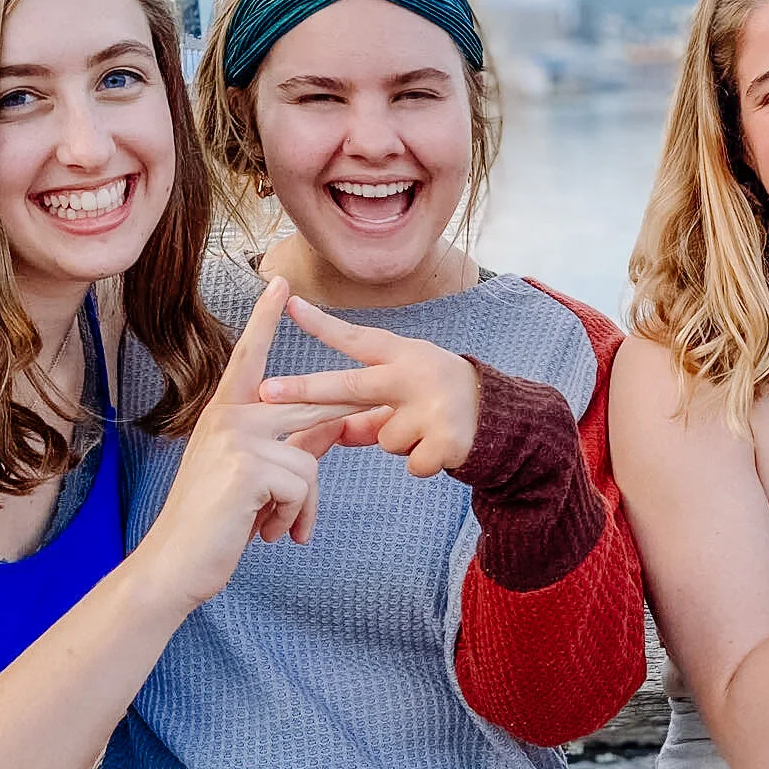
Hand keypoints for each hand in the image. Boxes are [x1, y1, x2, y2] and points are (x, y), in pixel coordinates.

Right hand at [141, 278, 369, 608]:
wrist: (175, 565)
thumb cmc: (214, 523)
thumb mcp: (252, 478)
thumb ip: (288, 447)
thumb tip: (333, 424)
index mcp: (224, 414)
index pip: (249, 358)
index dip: (265, 319)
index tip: (278, 280)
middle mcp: (229, 417)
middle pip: (307, 403)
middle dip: (348, 412)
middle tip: (383, 407)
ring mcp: (237, 439)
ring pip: (309, 460)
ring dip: (302, 506)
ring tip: (276, 528)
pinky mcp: (249, 468)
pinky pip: (303, 486)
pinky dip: (295, 518)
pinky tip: (269, 535)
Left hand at [260, 296, 481, 478]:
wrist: (501, 416)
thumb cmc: (438, 397)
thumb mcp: (405, 391)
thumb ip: (367, 410)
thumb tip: (332, 430)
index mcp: (402, 355)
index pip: (356, 339)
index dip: (322, 324)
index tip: (290, 305)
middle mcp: (414, 375)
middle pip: (352, 386)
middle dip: (307, 390)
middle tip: (268, 391)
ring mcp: (431, 407)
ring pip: (385, 439)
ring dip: (400, 442)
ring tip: (428, 427)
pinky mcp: (447, 440)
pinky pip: (410, 462)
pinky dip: (421, 461)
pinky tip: (442, 445)